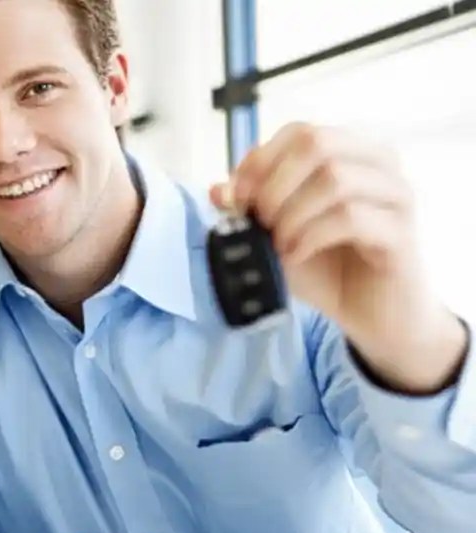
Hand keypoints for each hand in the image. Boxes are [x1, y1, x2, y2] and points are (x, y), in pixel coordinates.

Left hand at [212, 122, 465, 392]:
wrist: (372, 315)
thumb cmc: (327, 268)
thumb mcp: (276, 236)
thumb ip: (250, 211)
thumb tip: (217, 189)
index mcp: (349, 152)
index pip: (300, 131)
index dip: (259, 160)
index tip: (235, 198)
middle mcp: (379, 163)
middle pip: (317, 143)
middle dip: (273, 184)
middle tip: (259, 222)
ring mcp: (396, 194)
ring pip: (335, 178)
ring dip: (291, 214)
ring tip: (278, 244)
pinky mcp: (401, 230)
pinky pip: (350, 218)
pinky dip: (310, 237)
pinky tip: (296, 256)